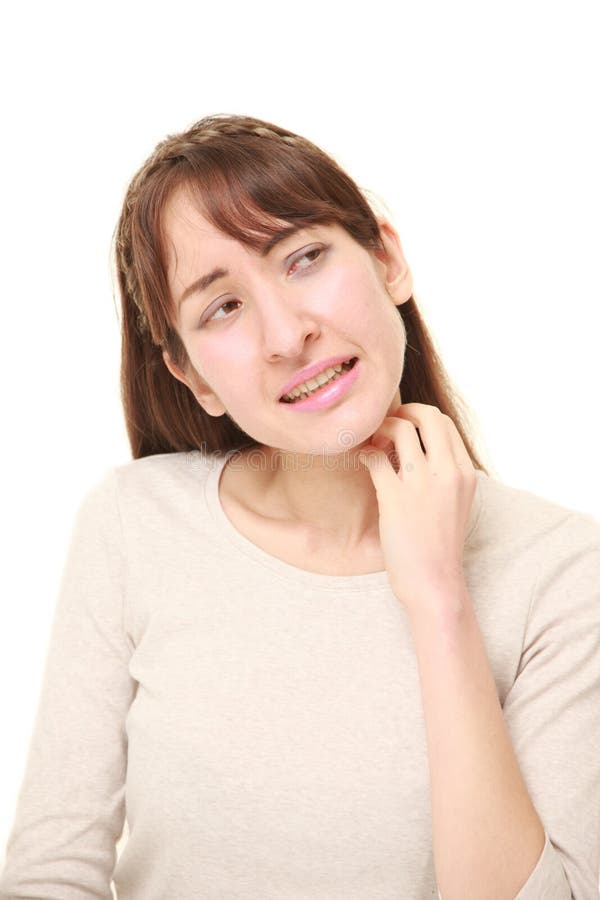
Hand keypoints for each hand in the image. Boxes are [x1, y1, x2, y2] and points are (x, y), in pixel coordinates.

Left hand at [358, 403, 476, 616]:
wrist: (435, 583)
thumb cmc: (439, 547)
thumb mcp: (456, 504)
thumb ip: (445, 476)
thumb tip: (419, 452)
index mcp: (466, 473)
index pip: (445, 424)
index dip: (420, 417)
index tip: (404, 425)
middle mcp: (448, 472)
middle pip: (427, 417)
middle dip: (402, 412)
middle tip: (385, 424)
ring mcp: (422, 483)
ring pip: (400, 430)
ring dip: (381, 430)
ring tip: (372, 443)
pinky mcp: (395, 497)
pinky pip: (375, 458)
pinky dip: (365, 453)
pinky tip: (363, 461)